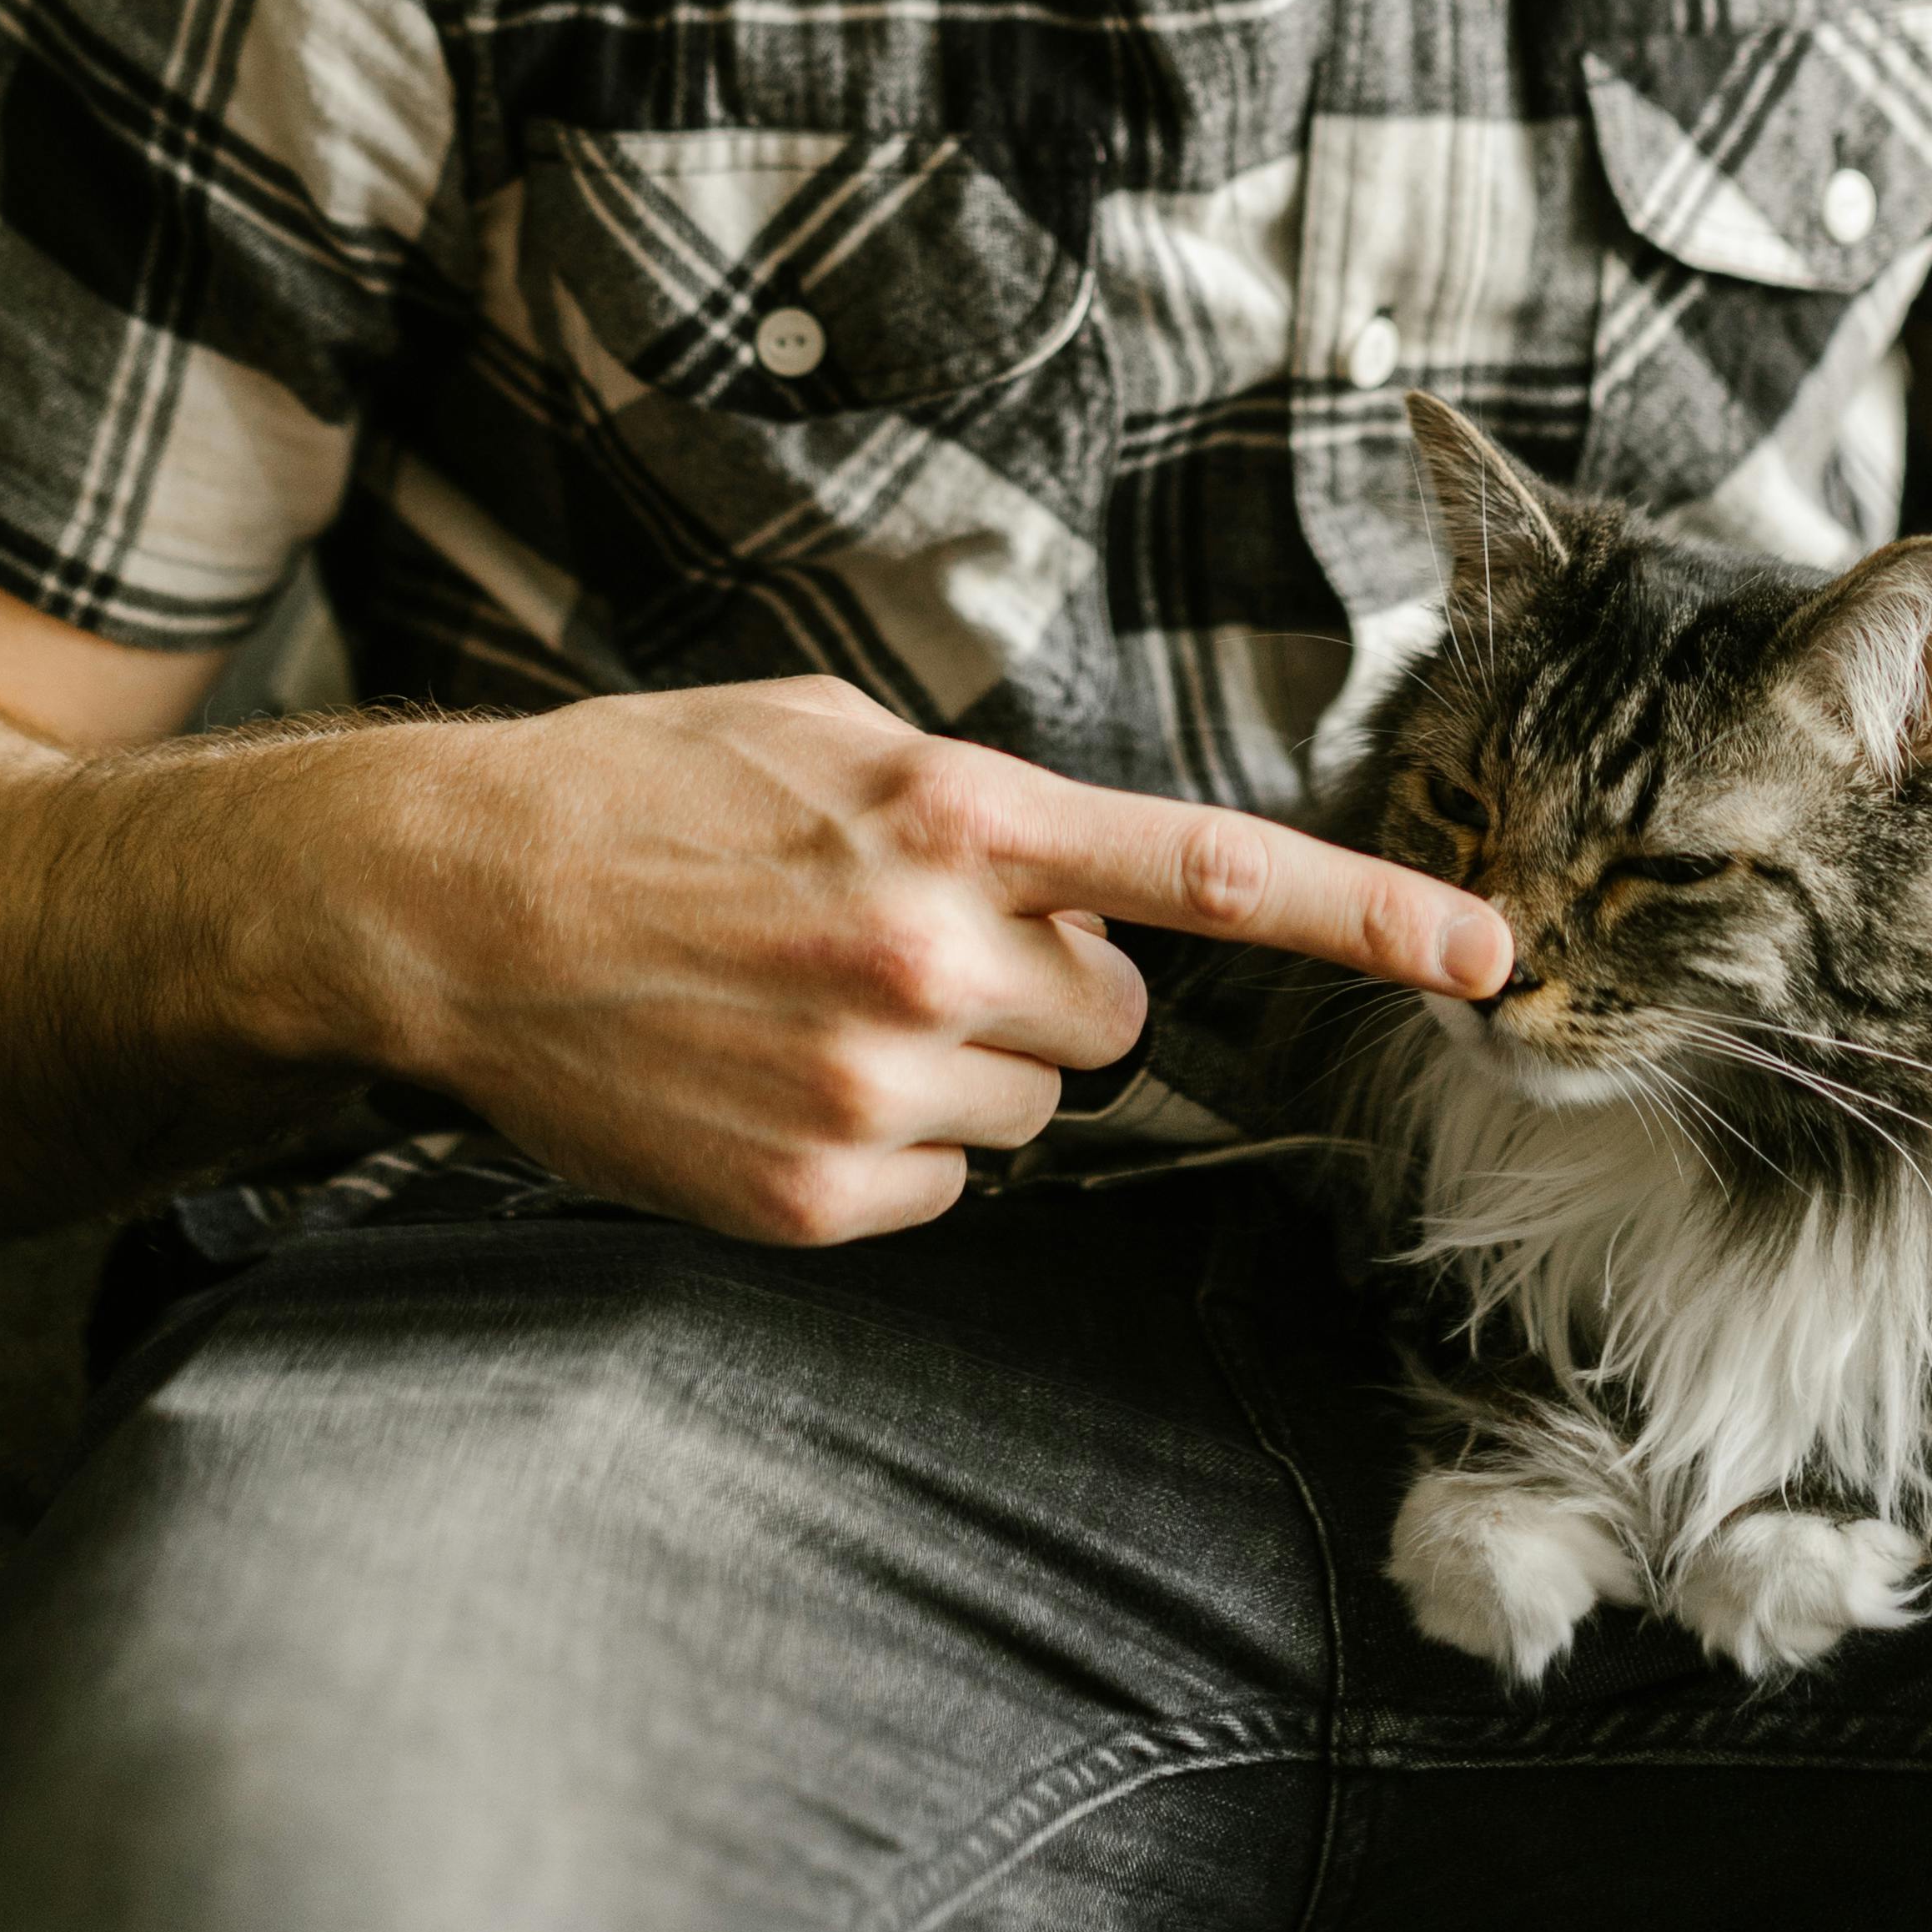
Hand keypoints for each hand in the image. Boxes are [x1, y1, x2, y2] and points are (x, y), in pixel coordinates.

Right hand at [306, 675, 1513, 1245]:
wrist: (448, 906)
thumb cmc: (638, 795)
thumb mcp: (822, 735)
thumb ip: (981, 801)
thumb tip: (1088, 876)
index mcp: (958, 818)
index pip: (1212, 874)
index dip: (1366, 917)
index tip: (1483, 955)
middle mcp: (937, 954)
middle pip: (1113, 1021)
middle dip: (1044, 989)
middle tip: (905, 946)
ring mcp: (878, 1088)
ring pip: (1028, 1110)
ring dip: (956, 1068)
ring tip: (808, 1005)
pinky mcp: (820, 1197)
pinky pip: (940, 1186)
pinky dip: (881, 1146)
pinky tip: (772, 1078)